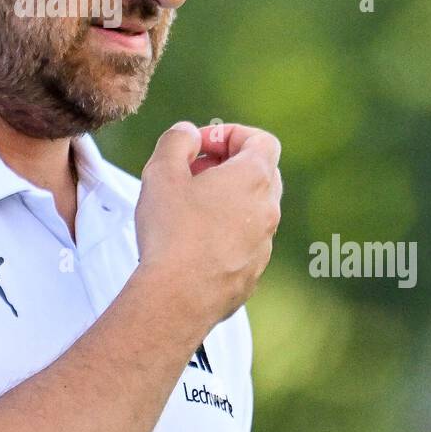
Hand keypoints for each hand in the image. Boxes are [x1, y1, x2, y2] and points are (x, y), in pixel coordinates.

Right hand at [134, 120, 282, 330]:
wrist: (178, 298)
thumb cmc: (172, 232)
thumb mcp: (162, 171)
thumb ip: (177, 140)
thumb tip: (189, 133)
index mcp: (254, 179)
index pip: (261, 140)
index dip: (230, 134)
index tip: (200, 146)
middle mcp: (268, 210)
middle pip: (260, 173)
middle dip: (227, 166)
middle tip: (193, 173)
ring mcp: (264, 245)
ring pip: (252, 210)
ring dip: (225, 201)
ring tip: (187, 209)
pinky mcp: (252, 274)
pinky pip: (244, 243)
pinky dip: (224, 234)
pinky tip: (191, 244)